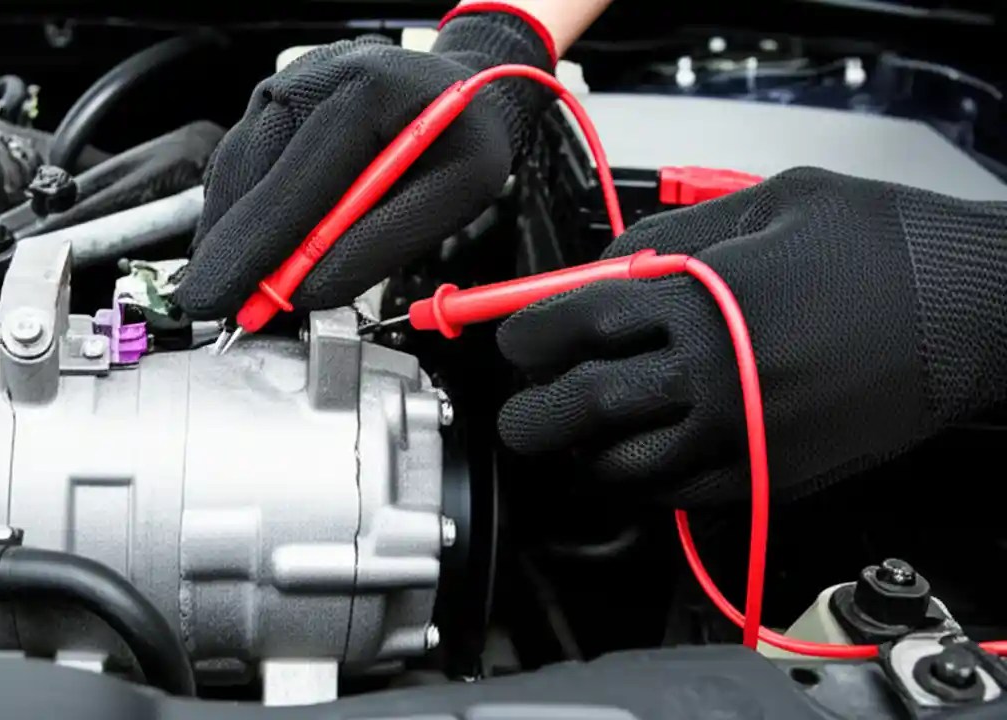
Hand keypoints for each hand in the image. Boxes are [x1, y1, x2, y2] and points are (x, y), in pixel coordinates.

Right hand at [174, 9, 553, 317]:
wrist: (464, 90)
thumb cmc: (464, 142)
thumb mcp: (455, 197)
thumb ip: (380, 245)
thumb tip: (306, 291)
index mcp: (364, 94)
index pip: (291, 188)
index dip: (250, 252)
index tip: (218, 298)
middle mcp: (313, 79)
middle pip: (248, 180)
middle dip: (227, 250)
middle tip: (212, 302)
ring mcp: (286, 83)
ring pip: (234, 173)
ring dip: (229, 232)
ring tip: (238, 279)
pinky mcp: (272, 99)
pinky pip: (240, 162)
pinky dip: (239, 207)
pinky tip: (252, 240)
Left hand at [497, 167, 1006, 506]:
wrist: (977, 309)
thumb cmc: (882, 244)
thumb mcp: (768, 202)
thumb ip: (673, 237)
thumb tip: (603, 269)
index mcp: (703, 298)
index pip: (572, 324)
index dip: (525, 335)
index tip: (513, 339)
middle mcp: (713, 374)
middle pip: (581, 406)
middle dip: (532, 412)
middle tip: (520, 409)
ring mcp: (743, 435)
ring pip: (623, 465)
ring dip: (583, 453)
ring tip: (576, 435)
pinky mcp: (773, 475)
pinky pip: (681, 494)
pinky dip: (643, 479)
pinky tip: (639, 455)